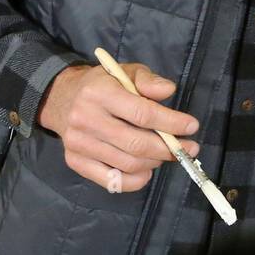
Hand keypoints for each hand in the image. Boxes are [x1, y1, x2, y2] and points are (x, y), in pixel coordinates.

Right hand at [36, 62, 199, 192]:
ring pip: (127, 164)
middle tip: (189, 148)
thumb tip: (169, 90)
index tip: (192, 127)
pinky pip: (112, 181)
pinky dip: (136, 180)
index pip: (141, 113)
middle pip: (136, 144)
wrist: (62, 98)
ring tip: (168, 154)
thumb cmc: (103, 85)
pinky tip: (148, 170)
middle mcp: (85, 119)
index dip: (171, 123)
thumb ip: (148, 80)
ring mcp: (78, 144)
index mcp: (99, 93)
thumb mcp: (125, 72)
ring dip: (156, 162)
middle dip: (169, 149)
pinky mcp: (75, 162)